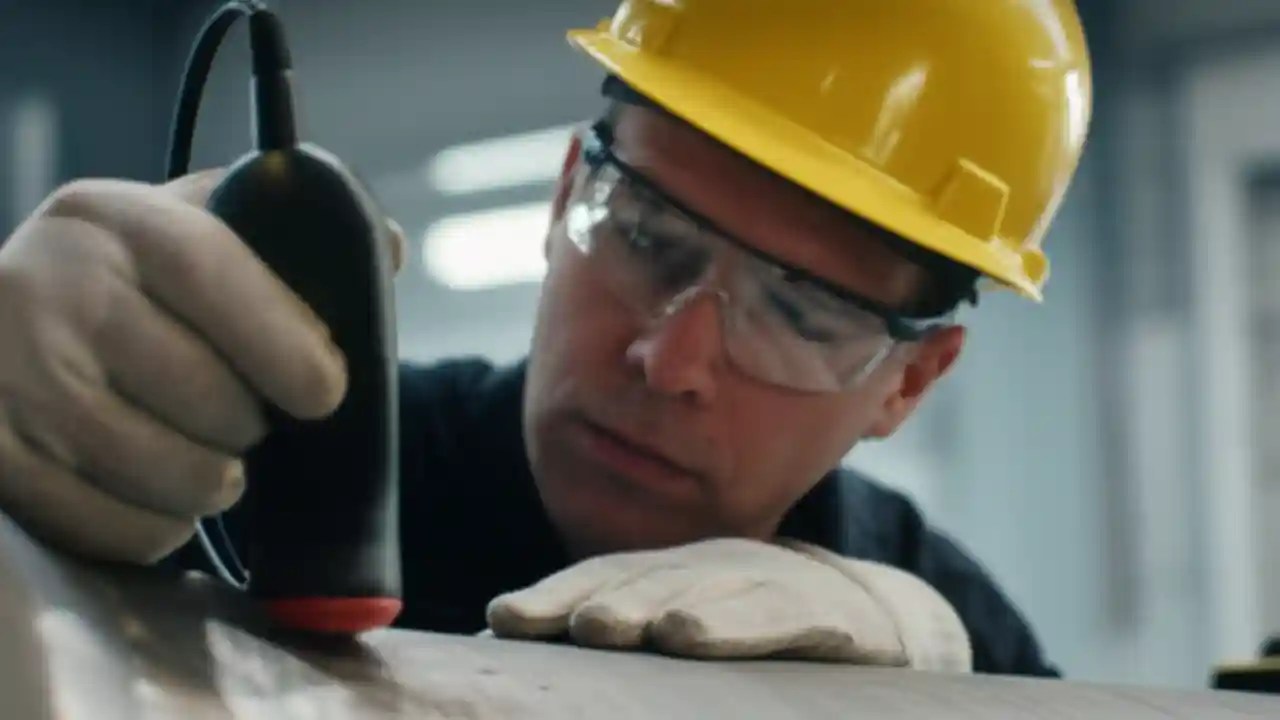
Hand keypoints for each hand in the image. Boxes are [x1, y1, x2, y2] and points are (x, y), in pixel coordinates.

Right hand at [0, 170, 405, 563]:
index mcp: (113, 221)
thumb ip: (283, 235)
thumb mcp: (186, 228)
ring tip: (207, 455)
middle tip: (244, 418)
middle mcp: (45, 287)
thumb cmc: (123, 283)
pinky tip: (152, 491)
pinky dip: (158, 526)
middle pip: (206, 394)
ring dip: (214, 481)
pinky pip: (116, 528)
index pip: (211, 273)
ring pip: (169, 472)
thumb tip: (385, 250)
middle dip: (252, 425)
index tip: (326, 391)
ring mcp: (7, 377)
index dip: (285, 343)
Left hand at [486, 537, 971, 671]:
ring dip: (642, 606)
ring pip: (698, 590)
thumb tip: (544, 677)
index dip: (552, 597)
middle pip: (638, 581)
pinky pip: (772, 614)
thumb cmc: (764, 630)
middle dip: (580, 598)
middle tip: (524, 621)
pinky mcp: (821, 615)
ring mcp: (768, 584)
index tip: (497, 620)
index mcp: (676, 574)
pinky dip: (729, 623)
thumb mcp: (700, 624)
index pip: (603, 578)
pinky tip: (689, 635)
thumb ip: (637, 641)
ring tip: (596, 626)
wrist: (877, 620)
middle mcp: (713, 569)